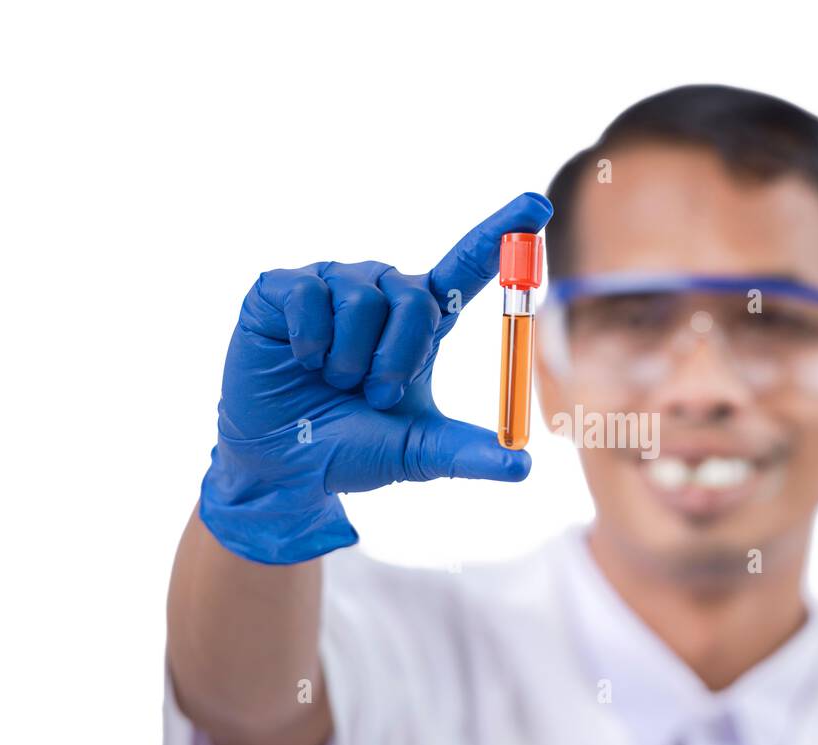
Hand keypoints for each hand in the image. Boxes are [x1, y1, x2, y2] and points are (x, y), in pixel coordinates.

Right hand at [199, 192, 553, 563]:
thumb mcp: (418, 452)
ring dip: (350, 358)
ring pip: (363, 300)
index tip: (536, 205)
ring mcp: (331, 285)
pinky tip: (301, 360)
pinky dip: (309, 340)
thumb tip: (523, 467)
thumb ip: (468, 453)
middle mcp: (382, 291)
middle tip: (376, 395)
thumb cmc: (354, 449)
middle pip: (417, 296)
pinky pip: (309, 297)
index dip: (499, 234)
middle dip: (399, 358)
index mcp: (421, 320)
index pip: (467, 265)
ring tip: (333, 382)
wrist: (285, 466)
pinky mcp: (281, 288)